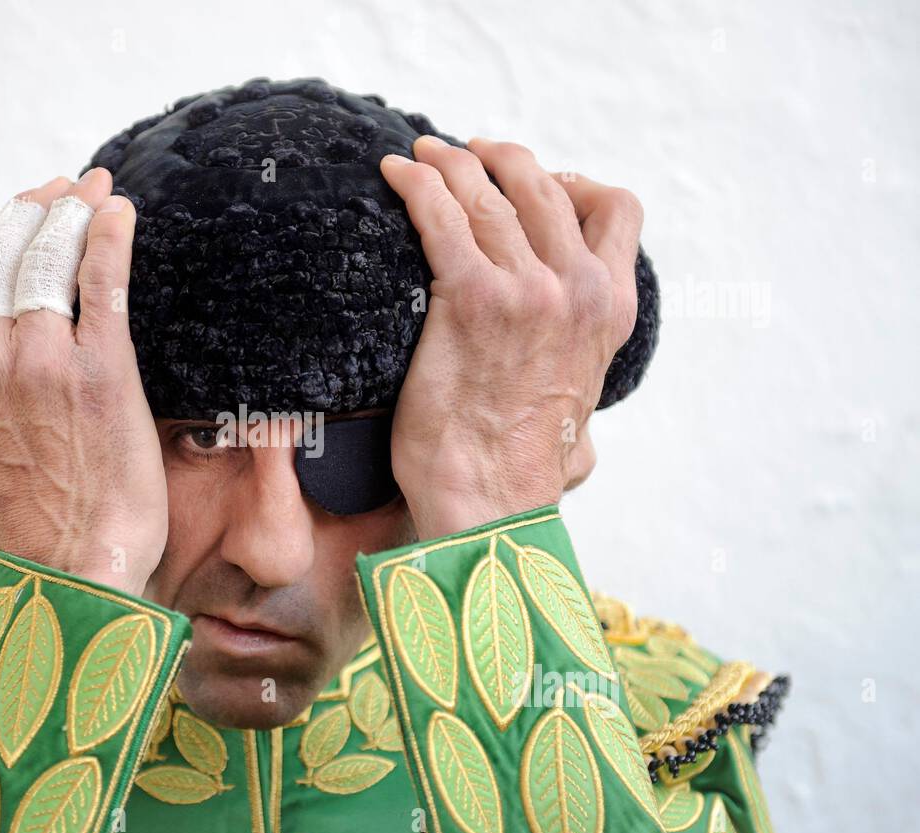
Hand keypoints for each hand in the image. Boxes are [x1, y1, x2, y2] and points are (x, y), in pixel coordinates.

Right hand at [0, 170, 166, 594]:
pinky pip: (103, 281)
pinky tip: (119, 211)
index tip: (1, 230)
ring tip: (93, 191)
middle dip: (26, 210)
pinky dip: (109, 236)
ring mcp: (44, 361)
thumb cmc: (29, 547)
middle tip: (59, 192)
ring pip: (48, 256)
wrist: (76, 575)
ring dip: (70, 212)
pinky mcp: (103, 370)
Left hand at [380, 136, 643, 538]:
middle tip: (465, 153)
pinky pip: (441, 216)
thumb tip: (583, 445)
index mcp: (613, 311)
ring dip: (449, 162)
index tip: (538, 181)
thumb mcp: (583, 428)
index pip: (617, 209)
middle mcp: (579, 290)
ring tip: (421, 155)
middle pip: (542, 186)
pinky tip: (394, 174)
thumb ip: (582, 407)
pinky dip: (416, 185)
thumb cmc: (522, 472)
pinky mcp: (470, 298)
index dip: (574, 181)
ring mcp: (527, 290)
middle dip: (500, 158)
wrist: (489, 501)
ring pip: (487, 194)